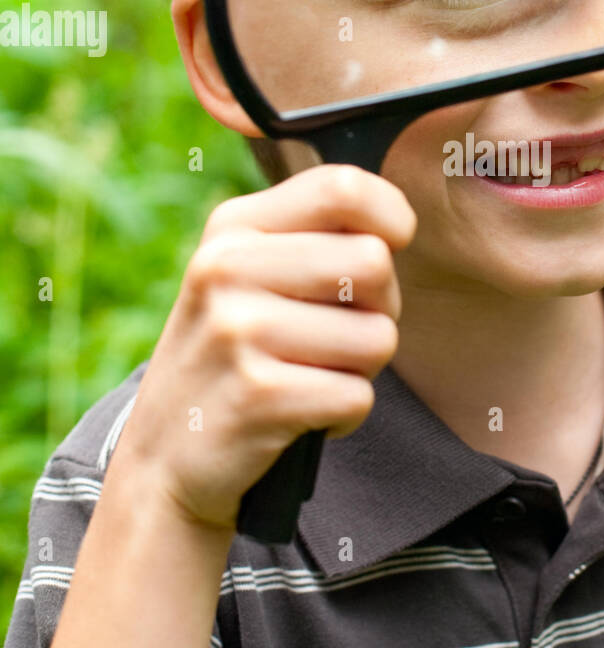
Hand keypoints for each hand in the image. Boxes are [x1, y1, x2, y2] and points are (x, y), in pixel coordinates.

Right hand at [115, 164, 416, 530]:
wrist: (162, 459)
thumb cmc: (234, 357)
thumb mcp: (246, 276)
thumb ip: (312, 236)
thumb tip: (397, 224)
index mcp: (233, 226)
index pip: (343, 188)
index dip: (391, 218)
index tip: (388, 247)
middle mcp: (227, 267)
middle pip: (375, 264)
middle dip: (379, 310)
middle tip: (335, 337)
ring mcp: (238, 330)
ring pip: (378, 337)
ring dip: (360, 370)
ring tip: (308, 377)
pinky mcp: (257, 394)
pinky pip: (358, 396)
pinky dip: (344, 416)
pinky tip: (299, 417)